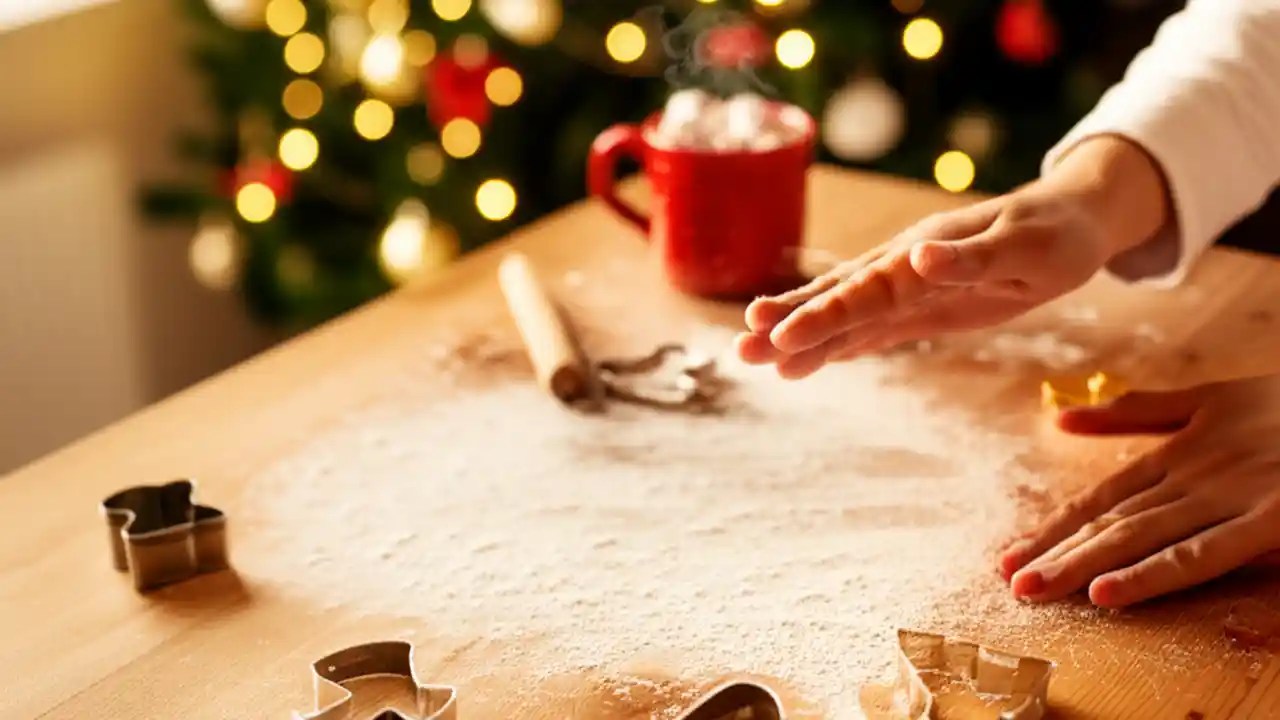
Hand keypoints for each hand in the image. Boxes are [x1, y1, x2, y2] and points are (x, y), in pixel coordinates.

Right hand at [736, 136, 1170, 378]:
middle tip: (741, 348)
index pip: (863, 290)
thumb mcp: (1026, 246)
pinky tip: (804, 363)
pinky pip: (869, 330)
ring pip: (844, 314)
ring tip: (752, 357)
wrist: (1070, 221)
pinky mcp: (920, 307)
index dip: (822, 314)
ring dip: (801, 336)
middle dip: (789, 324)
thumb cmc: (1055, 234)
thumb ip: (971, 257)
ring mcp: (907, 287)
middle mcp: (904, 268)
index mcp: (923, 253)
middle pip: (837, 299)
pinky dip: (836, 346)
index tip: (781, 337)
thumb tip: (919, 258)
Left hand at [1001, 374, 1279, 607]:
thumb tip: (1064, 419)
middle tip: (1010, 582)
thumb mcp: (1211, 399)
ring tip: (1036, 589)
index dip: (1055, 527)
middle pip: (1111, 521)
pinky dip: (1153, 575)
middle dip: (1056, 552)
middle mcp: (1193, 476)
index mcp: (1178, 452)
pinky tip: (1109, 593)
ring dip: (1084, 565)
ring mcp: (1230, 498)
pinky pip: (1201, 555)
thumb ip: (1140, 412)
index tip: (1011, 554)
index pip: (1102, 497)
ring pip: (1140, 538)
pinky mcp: (1271, 519)